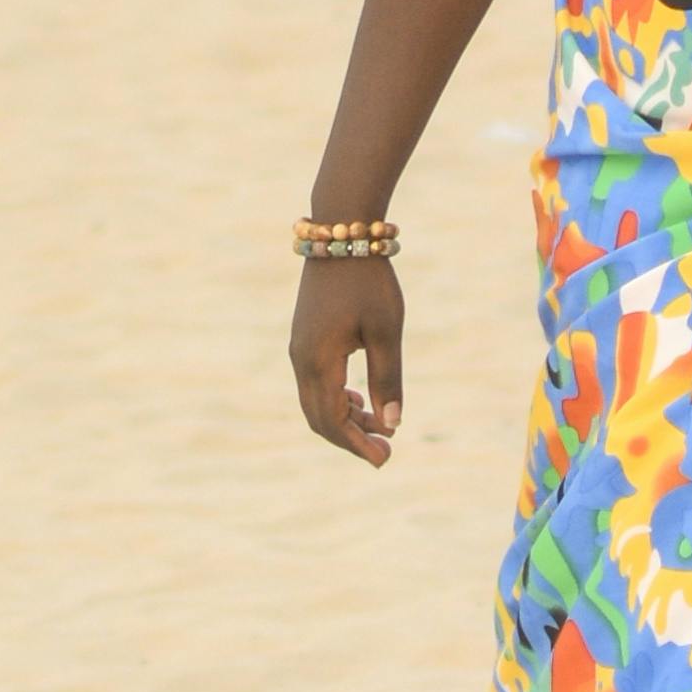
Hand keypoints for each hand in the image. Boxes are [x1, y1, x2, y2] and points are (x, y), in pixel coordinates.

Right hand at [291, 252, 403, 465]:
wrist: (340, 231)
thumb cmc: (368, 280)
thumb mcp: (386, 331)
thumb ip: (387, 378)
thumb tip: (392, 424)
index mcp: (319, 361)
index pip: (333, 421)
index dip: (357, 445)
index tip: (386, 459)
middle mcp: (301, 359)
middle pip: (319, 418)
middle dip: (350, 439)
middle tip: (386, 452)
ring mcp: (299, 348)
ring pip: (315, 400)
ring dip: (344, 420)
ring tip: (378, 427)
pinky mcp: (305, 337)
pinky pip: (314, 382)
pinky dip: (336, 399)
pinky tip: (360, 400)